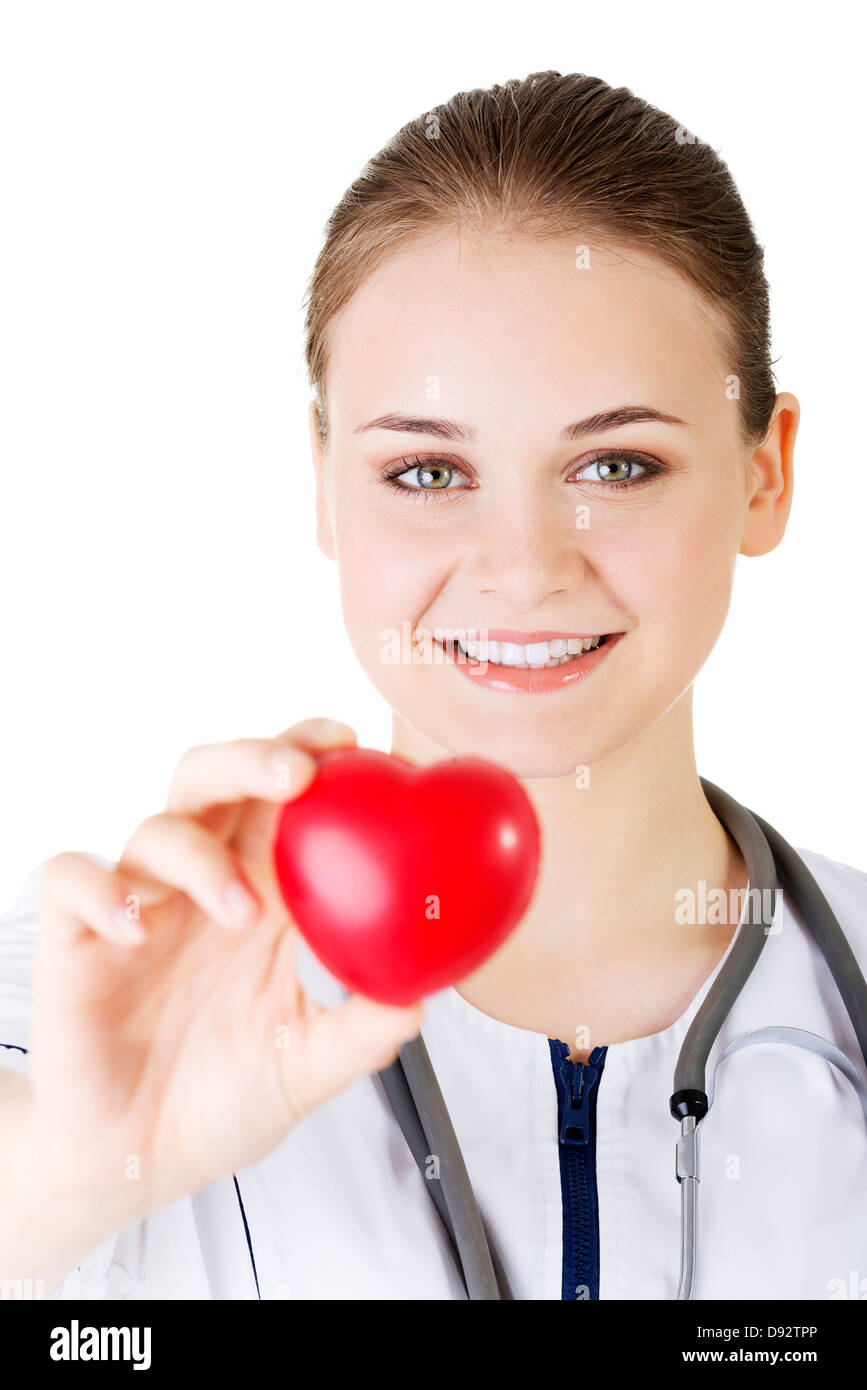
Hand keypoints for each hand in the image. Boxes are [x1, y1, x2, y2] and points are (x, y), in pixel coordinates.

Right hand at [29, 717, 422, 1227]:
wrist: (138, 1159)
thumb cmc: (225, 1097)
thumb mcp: (307, 1067)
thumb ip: (361, 1031)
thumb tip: (420, 1000)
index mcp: (264, 892)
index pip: (282, 796)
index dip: (310, 752)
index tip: (351, 743)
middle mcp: (202, 883)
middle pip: (216, 781)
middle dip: (254, 759)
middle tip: (298, 775)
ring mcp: (140, 905)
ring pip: (156, 827)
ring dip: (201, 854)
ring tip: (240, 912)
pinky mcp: (75, 936)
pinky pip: (72, 879)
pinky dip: (103, 889)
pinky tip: (135, 928)